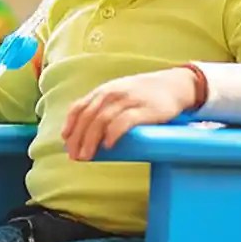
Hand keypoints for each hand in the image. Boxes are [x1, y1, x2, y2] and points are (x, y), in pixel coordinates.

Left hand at [62, 68, 197, 160]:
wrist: (175, 85)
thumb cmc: (143, 94)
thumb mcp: (119, 93)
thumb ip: (102, 106)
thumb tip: (84, 131)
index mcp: (103, 91)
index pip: (79, 108)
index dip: (70, 126)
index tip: (65, 142)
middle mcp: (112, 94)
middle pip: (87, 117)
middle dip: (77, 138)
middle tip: (74, 156)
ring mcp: (128, 101)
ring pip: (101, 121)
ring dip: (90, 140)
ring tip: (86, 156)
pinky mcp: (144, 110)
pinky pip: (123, 122)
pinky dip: (112, 134)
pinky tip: (108, 145)